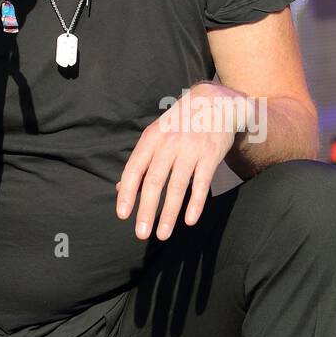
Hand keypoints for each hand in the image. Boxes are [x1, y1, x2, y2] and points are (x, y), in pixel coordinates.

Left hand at [115, 84, 241, 239]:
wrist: (215, 102)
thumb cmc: (180, 124)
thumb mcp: (156, 136)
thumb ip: (140, 163)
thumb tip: (120, 190)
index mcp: (151, 139)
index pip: (134, 169)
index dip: (127, 193)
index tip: (123, 216)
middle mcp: (169, 144)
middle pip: (154, 181)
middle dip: (146, 210)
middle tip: (141, 234)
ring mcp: (190, 149)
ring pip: (177, 186)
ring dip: (169, 213)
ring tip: (163, 234)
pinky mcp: (210, 155)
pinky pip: (202, 183)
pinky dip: (195, 203)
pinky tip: (189, 220)